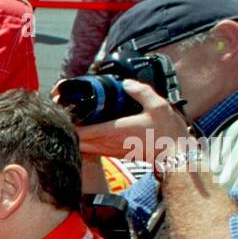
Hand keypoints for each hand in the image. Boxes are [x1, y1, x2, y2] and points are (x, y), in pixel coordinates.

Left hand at [73, 79, 189, 160]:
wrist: (175, 155)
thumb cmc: (166, 133)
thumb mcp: (157, 105)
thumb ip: (140, 91)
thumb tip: (125, 83)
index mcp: (113, 131)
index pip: (81, 132)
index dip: (68, 124)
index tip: (63, 113)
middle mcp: (107, 144)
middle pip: (77, 141)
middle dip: (68, 130)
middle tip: (64, 115)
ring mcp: (110, 151)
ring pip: (83, 148)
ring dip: (76, 137)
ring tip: (73, 122)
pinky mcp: (115, 154)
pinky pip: (93, 150)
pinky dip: (86, 142)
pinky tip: (88, 131)